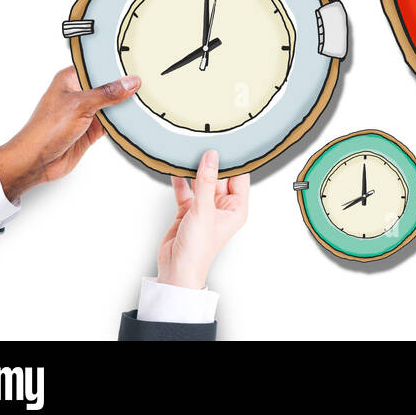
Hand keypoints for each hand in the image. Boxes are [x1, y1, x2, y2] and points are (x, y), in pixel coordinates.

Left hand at [0, 67, 140, 200]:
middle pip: (107, 86)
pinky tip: (136, 117)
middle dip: (124, 86)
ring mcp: (85, 112)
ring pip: (112, 104)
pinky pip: (112, 122)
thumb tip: (130, 82)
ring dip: (124, 105)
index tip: (136, 64)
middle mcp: (78, 94)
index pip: (98, 67)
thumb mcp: (79, 105)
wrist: (36, 162)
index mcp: (70, 79)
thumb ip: (107, 94)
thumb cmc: (45, 130)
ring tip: (146, 97)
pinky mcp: (90, 128)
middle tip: (147, 81)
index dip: (116, 65)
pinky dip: (123, 121)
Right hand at [157, 150, 249, 289]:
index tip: (227, 143)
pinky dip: (181, 181)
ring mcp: (205, 208)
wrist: (176, 271)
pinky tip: (176, 169)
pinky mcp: (189, 211)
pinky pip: (186, 190)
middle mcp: (222, 207)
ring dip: (195, 171)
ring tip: (189, 151)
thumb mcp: (203, 211)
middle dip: (212, 163)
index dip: (234, 161)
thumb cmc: (198, 251)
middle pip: (220, 177)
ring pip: (202, 182)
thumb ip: (206, 182)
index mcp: (236, 208)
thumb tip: (211, 158)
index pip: (239, 177)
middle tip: (204, 143)